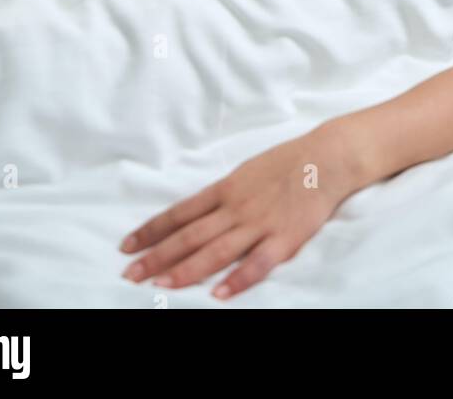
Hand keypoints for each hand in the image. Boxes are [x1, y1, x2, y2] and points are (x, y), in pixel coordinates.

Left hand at [119, 121, 360, 299]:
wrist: (325, 158)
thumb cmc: (285, 163)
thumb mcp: (245, 172)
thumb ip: (221, 195)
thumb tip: (192, 213)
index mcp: (225, 189)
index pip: (179, 212)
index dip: (151, 230)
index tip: (126, 246)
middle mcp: (236, 207)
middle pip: (190, 235)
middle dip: (157, 256)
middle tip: (130, 274)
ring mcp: (259, 224)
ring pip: (216, 251)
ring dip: (186, 270)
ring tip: (160, 285)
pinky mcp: (284, 239)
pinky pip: (257, 264)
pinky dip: (237, 280)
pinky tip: (217, 295)